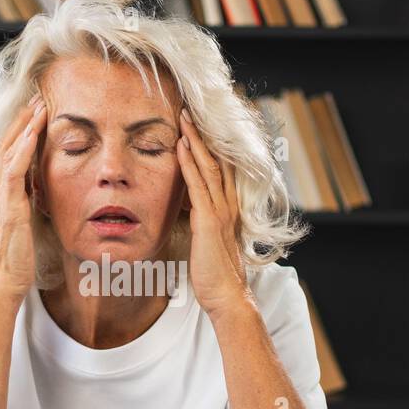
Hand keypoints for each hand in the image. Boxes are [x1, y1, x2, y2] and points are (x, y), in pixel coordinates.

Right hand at [0, 93, 47, 305]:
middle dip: (23, 121)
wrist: (2, 283)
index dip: (23, 133)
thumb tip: (42, 195)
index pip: (12, 156)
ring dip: (25, 126)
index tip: (38, 114)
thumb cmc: (16, 261)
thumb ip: (31, 207)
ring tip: (38, 105)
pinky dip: (23, 148)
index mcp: (5, 196)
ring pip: (10, 151)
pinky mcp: (9, 205)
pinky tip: (34, 132)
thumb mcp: (27, 227)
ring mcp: (2, 197)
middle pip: (8, 145)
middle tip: (38, 98)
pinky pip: (14, 169)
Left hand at [177, 108, 251, 318]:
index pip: (221, 170)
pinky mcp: (210, 220)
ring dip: (195, 140)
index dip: (210, 147)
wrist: (228, 297)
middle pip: (217, 160)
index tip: (198, 127)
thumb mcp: (208, 243)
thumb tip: (190, 213)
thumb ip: (202, 223)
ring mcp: (220, 211)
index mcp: (227, 209)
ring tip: (184, 118)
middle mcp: (228, 205)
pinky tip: (180, 145)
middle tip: (190, 111)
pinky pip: (198, 184)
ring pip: (209, 166)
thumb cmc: (215, 275)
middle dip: (203, 135)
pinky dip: (188, 162)